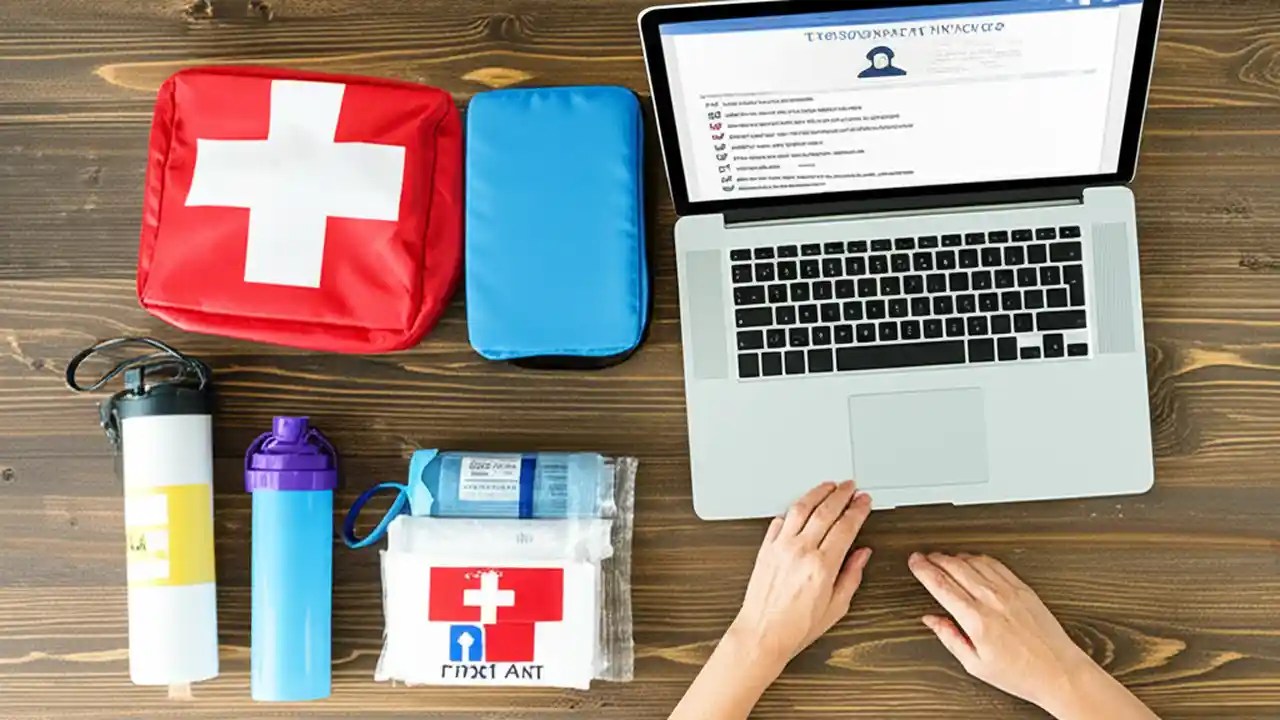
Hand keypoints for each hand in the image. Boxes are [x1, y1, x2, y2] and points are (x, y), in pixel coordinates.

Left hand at [728, 481, 872, 666]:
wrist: (762, 633)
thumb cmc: (796, 626)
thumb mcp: (836, 607)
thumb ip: (851, 576)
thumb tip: (862, 555)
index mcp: (822, 566)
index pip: (845, 526)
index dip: (857, 509)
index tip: (864, 501)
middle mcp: (800, 551)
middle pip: (825, 511)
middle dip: (841, 495)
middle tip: (850, 487)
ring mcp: (780, 547)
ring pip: (800, 508)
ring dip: (817, 493)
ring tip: (828, 486)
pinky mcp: (765, 548)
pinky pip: (779, 521)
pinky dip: (792, 510)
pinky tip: (800, 507)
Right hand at [908, 553, 1157, 719]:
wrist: (1058, 672)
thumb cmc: (1021, 673)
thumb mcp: (975, 664)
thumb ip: (949, 637)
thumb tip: (931, 620)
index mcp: (977, 621)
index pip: (941, 585)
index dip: (923, 569)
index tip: (914, 562)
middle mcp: (992, 601)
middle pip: (955, 567)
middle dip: (934, 558)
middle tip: (923, 557)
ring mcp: (1009, 592)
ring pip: (974, 561)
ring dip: (955, 556)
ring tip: (943, 558)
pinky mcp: (1023, 588)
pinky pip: (996, 564)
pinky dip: (979, 558)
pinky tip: (972, 560)